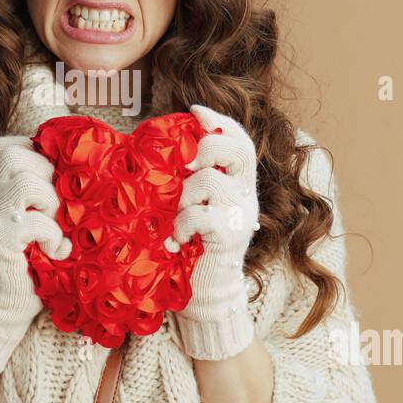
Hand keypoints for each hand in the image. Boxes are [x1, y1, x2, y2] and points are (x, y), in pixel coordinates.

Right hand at [0, 135, 71, 373]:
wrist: (5, 303)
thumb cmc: (31, 257)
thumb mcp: (38, 215)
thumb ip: (48, 190)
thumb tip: (88, 166)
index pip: (10, 145)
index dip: (39, 156)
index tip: (55, 180)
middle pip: (13, 155)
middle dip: (45, 174)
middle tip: (55, 204)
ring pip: (24, 182)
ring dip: (50, 203)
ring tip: (55, 226)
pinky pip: (34, 223)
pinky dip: (53, 237)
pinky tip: (54, 252)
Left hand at [165, 104, 258, 359]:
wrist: (206, 292)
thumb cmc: (190, 245)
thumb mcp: (188, 205)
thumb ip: (184, 179)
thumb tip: (157, 150)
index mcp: (236, 181)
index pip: (238, 140)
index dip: (218, 120)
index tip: (193, 110)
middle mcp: (245, 193)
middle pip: (234, 150)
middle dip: (202, 148)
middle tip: (181, 164)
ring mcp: (242, 214)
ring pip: (209, 181)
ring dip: (182, 195)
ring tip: (173, 215)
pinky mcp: (232, 236)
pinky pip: (202, 215)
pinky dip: (182, 224)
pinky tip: (175, 238)